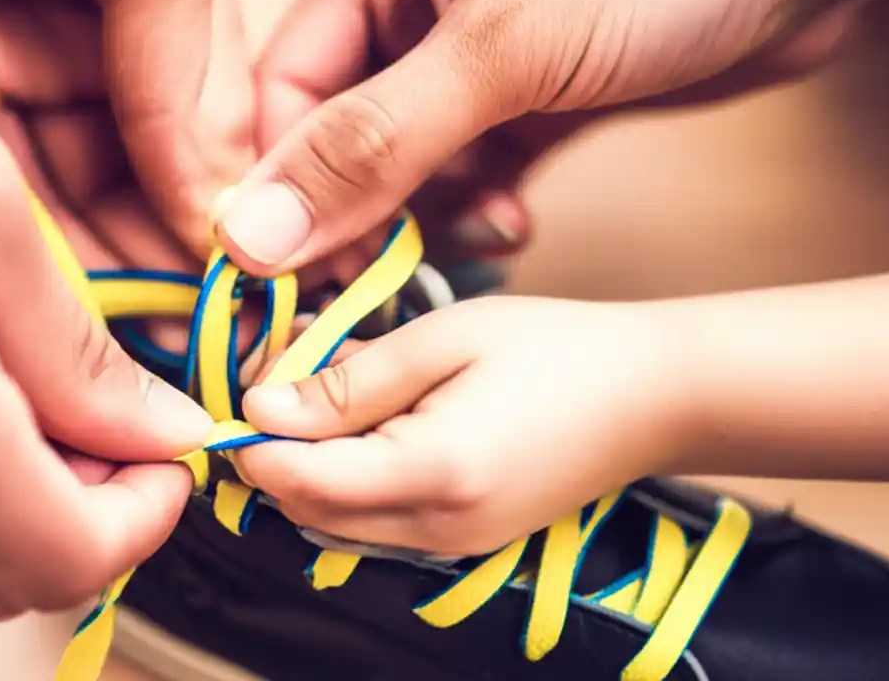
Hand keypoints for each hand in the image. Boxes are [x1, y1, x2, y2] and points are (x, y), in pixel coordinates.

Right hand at [219, 0, 888, 275]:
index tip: (283, 268)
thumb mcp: (501, 52)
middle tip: (375, 279)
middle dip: (360, 214)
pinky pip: (474, 177)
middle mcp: (415, 18)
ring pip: (408, 171)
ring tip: (478, 233)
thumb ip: (375, 142)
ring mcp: (477, 67)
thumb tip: (256, 232)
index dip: (275, 185)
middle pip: (340, 140)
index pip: (284, 93)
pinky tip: (513, 222)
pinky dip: (483, 212)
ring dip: (430, 220)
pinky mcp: (533, 104)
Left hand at [234, 297, 688, 554]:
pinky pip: (375, 525)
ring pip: (334, 524)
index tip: (235, 392)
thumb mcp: (443, 340)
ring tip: (328, 394)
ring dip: (309, 469)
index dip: (251, 443)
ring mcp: (453, 548)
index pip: (299, 479)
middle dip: (273, 455)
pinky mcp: (464, 544)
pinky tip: (368, 423)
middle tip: (280, 380)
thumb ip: (348, 381)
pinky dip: (349, 482)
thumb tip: (261, 409)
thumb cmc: (554, 349)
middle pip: (307, 511)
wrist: (653, 397)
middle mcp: (437, 530)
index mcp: (432, 472)